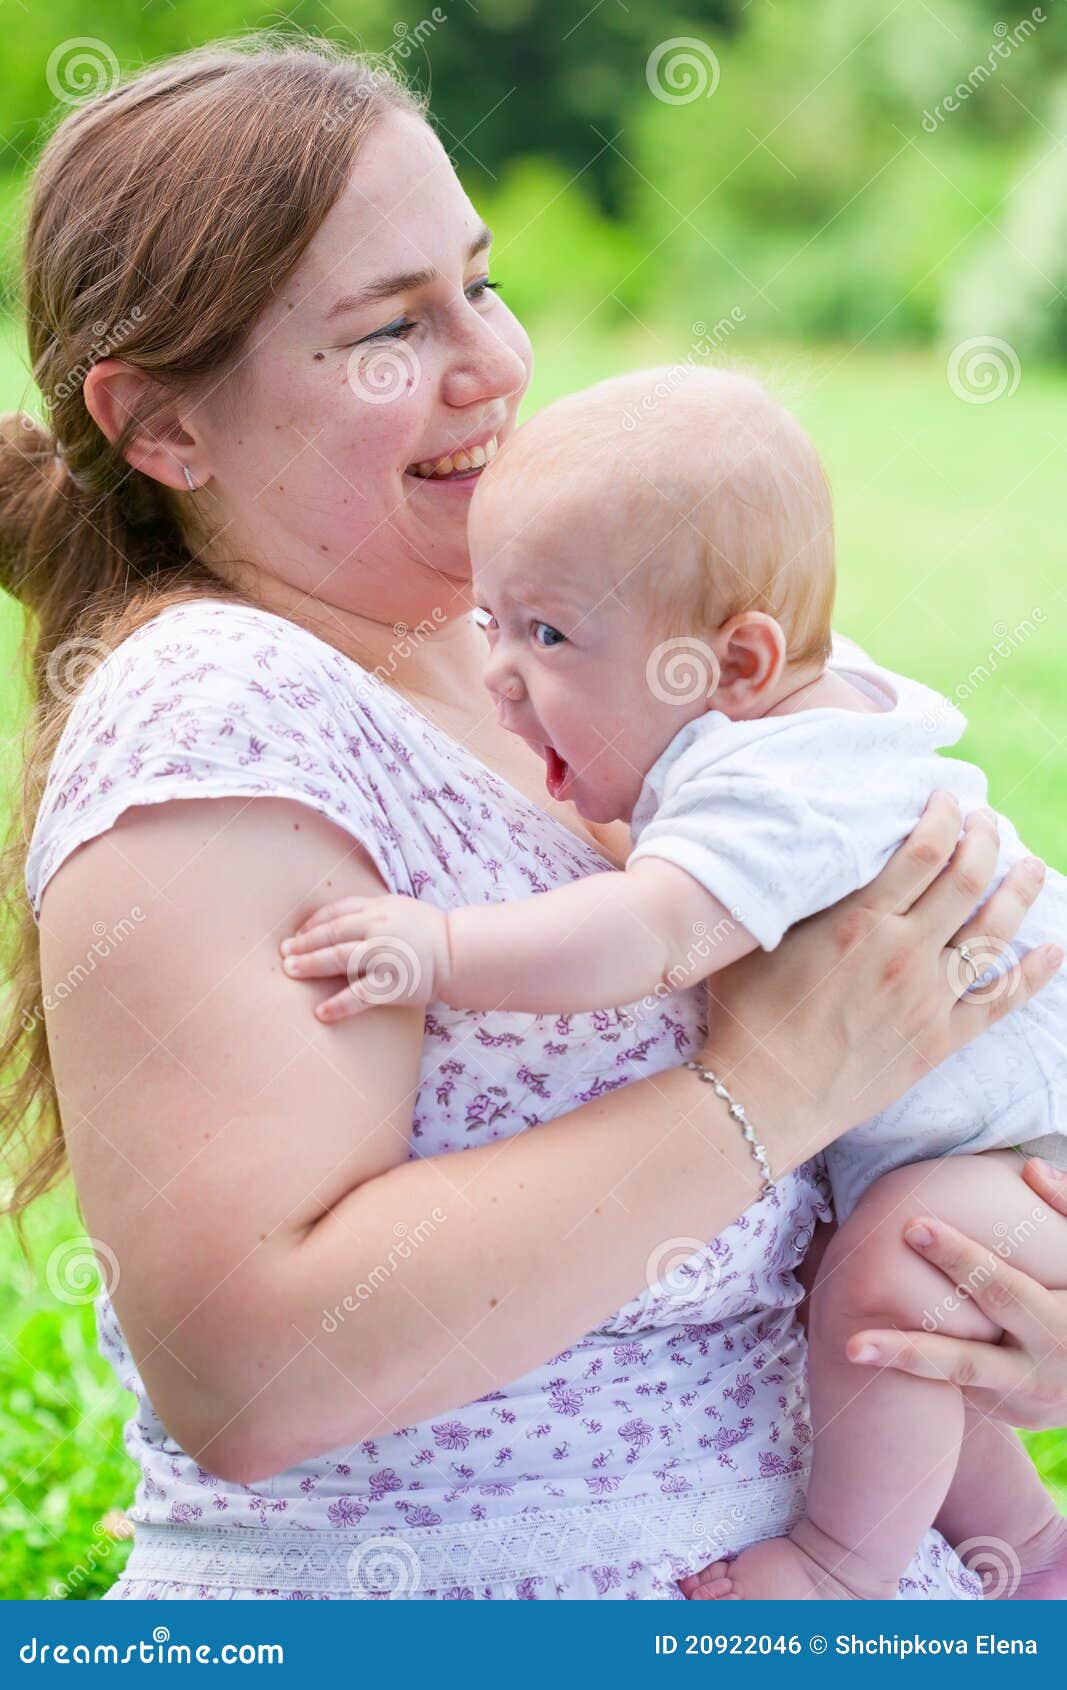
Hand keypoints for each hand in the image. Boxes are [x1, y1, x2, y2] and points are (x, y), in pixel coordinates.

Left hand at [280, 893, 448, 1020]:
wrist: (457, 952)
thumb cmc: (426, 931)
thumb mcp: (398, 908)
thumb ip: (369, 910)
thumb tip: (336, 918)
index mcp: (377, 909)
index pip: (336, 913)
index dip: (312, 924)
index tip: (296, 935)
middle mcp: (378, 928)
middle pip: (331, 934)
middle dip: (303, 944)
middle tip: (282, 954)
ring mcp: (384, 955)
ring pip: (339, 958)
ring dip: (311, 964)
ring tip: (289, 972)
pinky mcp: (393, 983)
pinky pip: (360, 995)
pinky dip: (339, 1004)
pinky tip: (320, 1012)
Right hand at [702, 793, 1060, 1170]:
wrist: (764, 1096)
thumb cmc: (747, 1016)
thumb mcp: (758, 937)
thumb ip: (792, 894)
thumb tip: (804, 852)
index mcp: (860, 921)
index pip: (923, 850)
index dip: (943, 816)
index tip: (947, 798)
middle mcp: (904, 952)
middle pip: (968, 879)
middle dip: (986, 840)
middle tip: (988, 820)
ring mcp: (929, 998)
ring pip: (994, 932)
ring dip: (1021, 892)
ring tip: (1033, 867)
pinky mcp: (939, 1040)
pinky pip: (999, 1001)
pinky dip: (1033, 974)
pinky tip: (1052, 951)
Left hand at [847, 1158, 1066, 1428]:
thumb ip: (1066, 1208)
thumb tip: (1029, 1168)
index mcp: (1061, 1323)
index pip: (1002, 1289)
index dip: (958, 1258)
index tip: (913, 1227)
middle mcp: (1040, 1371)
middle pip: (966, 1360)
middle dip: (909, 1348)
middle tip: (853, 1341)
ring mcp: (1022, 1400)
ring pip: (955, 1383)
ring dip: (902, 1368)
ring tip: (850, 1349)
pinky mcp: (1010, 1413)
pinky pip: (961, 1390)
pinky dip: (918, 1372)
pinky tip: (874, 1348)